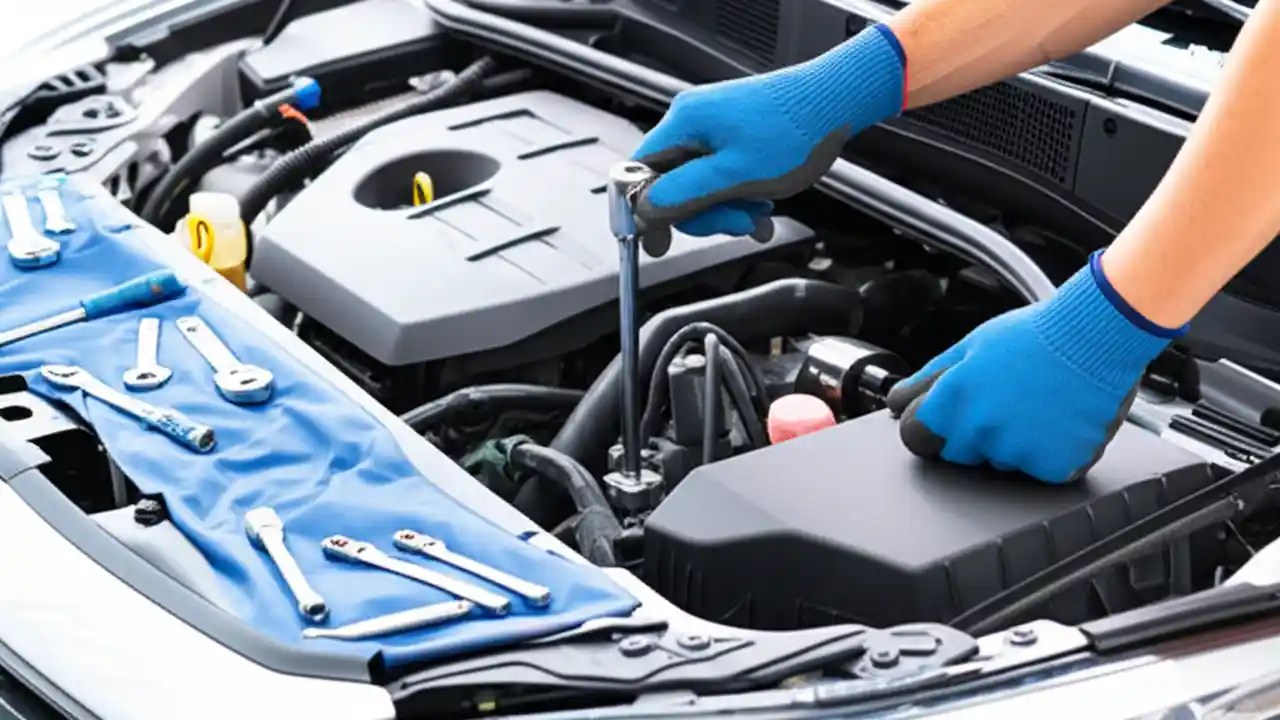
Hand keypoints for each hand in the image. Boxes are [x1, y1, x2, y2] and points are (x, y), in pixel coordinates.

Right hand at [630, 25, 905, 237]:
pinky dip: (739, 196)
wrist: (837, 102)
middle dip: (705, 212)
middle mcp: (694, 120)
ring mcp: (715, 127)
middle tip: (736, 222)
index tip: (658, 241)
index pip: (641, 171)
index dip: (647, 209)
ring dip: (727, 207)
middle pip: (673, 183)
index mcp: (685, 122)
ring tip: (759, 213)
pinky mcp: (734, 135)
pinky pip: (722, 175)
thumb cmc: (795, 131)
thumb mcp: (735, 176)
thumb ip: (684, 194)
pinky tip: (762, 206)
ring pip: (701, 184)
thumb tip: (644, 211)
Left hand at [886, 252, 1182, 483]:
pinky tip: (1058, 422)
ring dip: (1013, 445)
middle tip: (1006, 401)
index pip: (915, 438)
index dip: (929, 427)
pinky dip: (1049, 454)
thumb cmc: (1037, 334)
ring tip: (1037, 405)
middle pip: (958, 455)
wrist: (1100, 334)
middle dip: (973, 435)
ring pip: (1000, 464)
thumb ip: (928, 380)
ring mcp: (1019, 452)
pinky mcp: (1055, 467)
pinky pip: (1040, 472)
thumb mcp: (971, 346)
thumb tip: (895, 403)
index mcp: (953, 400)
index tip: (946, 418)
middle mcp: (981, 430)